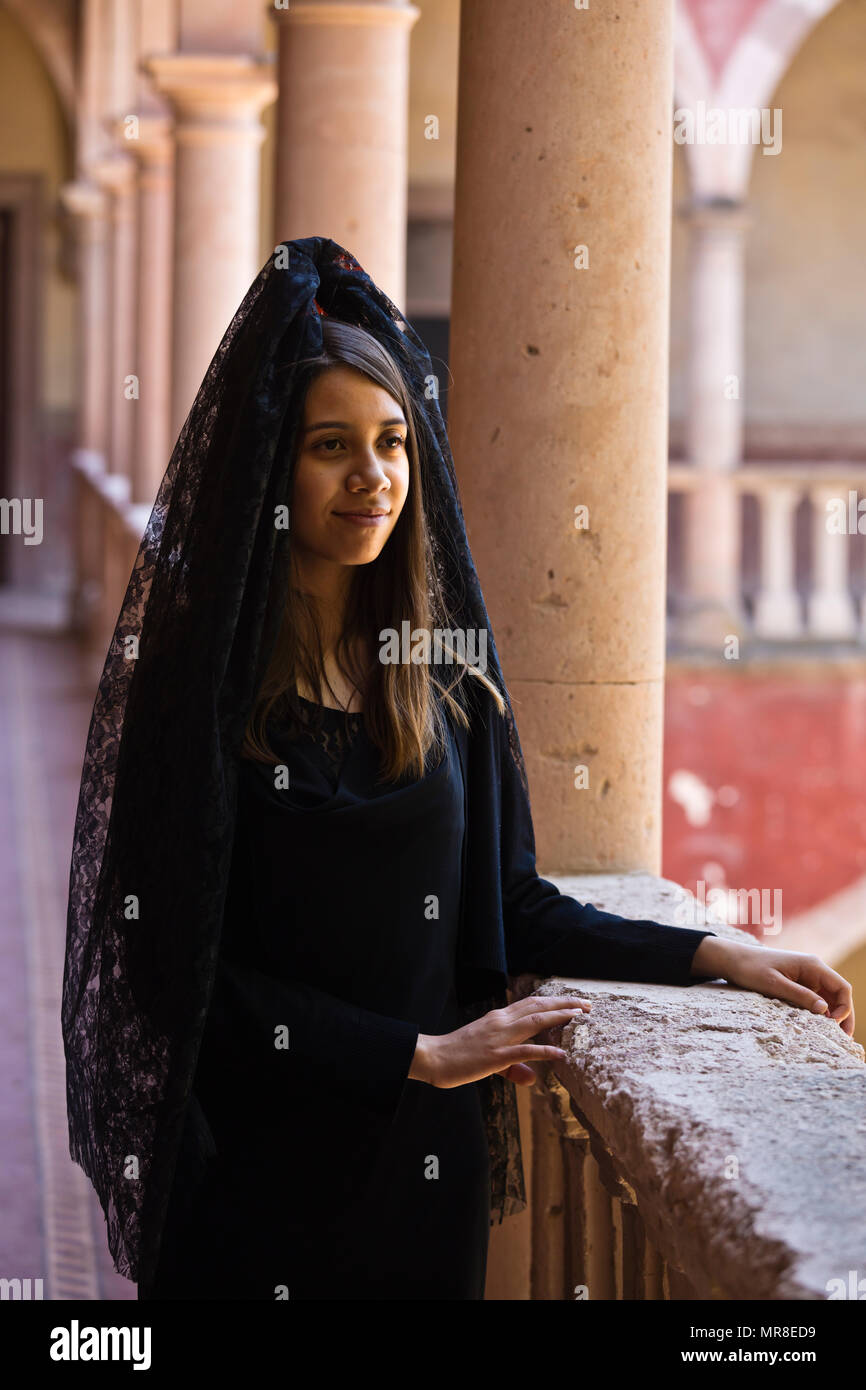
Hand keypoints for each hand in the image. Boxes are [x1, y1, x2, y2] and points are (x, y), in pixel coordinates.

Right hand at [408, 993, 592, 1087]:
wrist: (432, 1057)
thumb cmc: (457, 1056)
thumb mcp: (489, 1060)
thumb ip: (513, 1067)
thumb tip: (532, 1078)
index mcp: (498, 1019)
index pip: (531, 1004)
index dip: (554, 1001)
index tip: (573, 1001)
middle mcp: (501, 1022)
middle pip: (538, 1006)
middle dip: (565, 1003)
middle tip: (587, 1003)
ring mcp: (499, 1037)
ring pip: (535, 1021)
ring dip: (560, 1016)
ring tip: (580, 1015)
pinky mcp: (495, 1056)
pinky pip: (525, 1051)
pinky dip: (546, 1051)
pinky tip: (562, 1053)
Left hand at [691, 935, 855, 1036]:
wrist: (733, 960)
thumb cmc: (751, 968)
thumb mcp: (774, 984)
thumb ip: (799, 996)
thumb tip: (824, 1011)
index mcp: (812, 965)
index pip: (842, 987)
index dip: (844, 1007)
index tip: (833, 1025)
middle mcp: (814, 970)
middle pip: (839, 995)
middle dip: (843, 1016)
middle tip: (843, 1040)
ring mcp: (807, 978)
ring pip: (829, 999)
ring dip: (833, 1016)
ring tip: (834, 1038)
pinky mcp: (798, 984)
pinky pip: (815, 999)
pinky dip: (820, 1013)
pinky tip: (818, 1028)